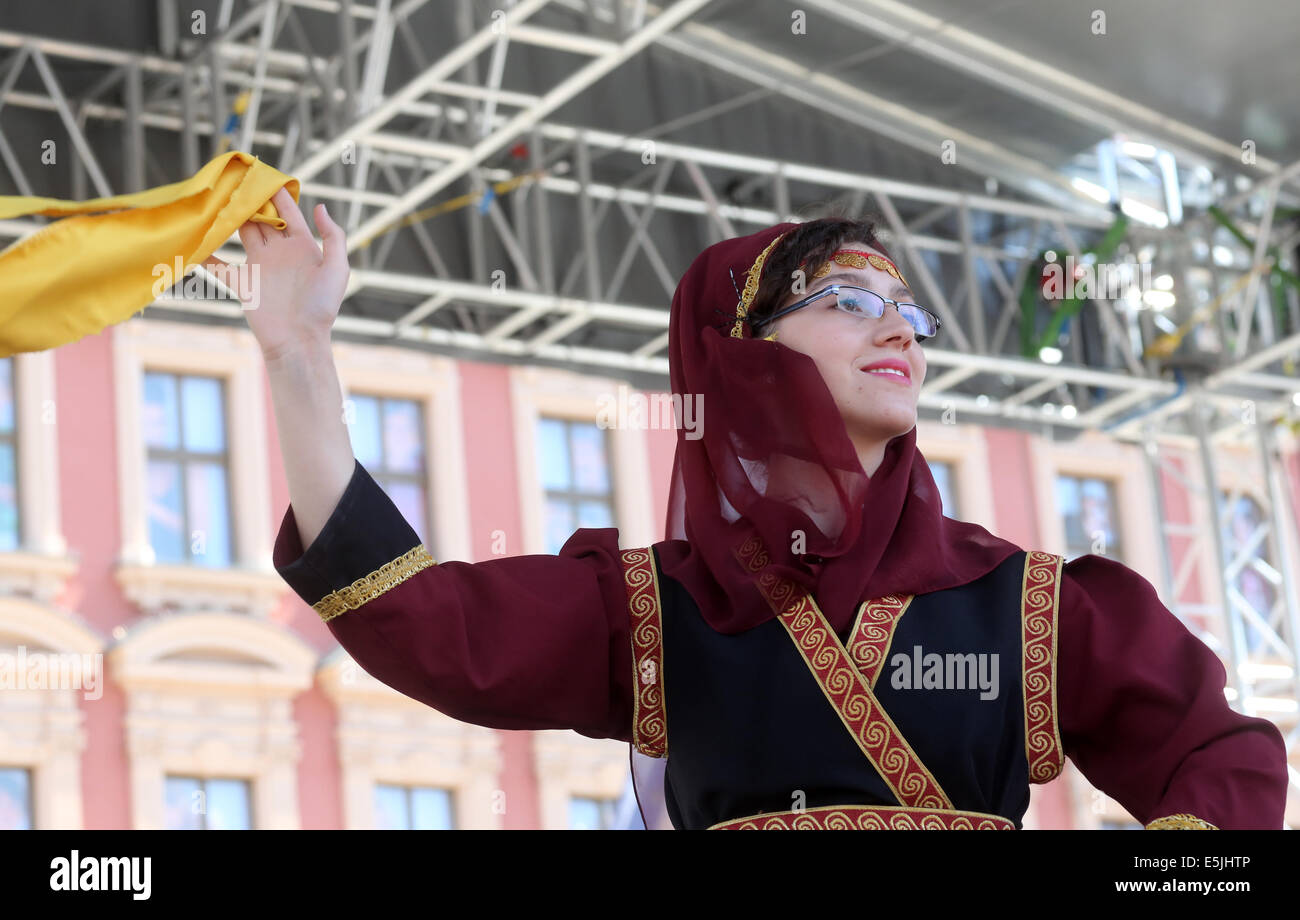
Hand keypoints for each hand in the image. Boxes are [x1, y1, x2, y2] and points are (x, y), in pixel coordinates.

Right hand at [202, 187, 348, 361]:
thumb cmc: (322, 307)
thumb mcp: (337, 269)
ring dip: (230, 217)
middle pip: (262, 218)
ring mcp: (260, 266)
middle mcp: (280, 253)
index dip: (277, 194)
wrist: (298, 341)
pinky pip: (219, 264)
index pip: (287, 212)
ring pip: (241, 233)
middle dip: (250, 200)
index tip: (263, 174)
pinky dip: (205, 252)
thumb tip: (320, 205)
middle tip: (235, 179)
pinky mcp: (242, 282)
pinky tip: (194, 237)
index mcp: (303, 247)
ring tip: (217, 197)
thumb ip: (333, 237)